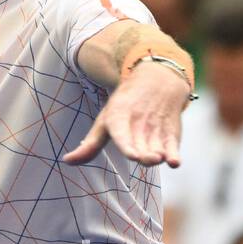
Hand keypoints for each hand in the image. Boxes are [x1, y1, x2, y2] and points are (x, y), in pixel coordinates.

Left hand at [61, 62, 187, 166]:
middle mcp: (137, 123)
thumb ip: (89, 145)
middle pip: (140, 145)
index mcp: (117, 118)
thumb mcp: (105, 120)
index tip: (132, 155)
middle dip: (143, 154)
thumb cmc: (125, 106)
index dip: (127, 145)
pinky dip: (174, 153)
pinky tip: (175, 162)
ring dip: (158, 155)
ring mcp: (155, 127)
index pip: (122, 134)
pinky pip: (173, 144)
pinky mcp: (171, 131)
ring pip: (157, 147)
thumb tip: (67, 161)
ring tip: (158, 158)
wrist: (157, 81)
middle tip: (144, 159)